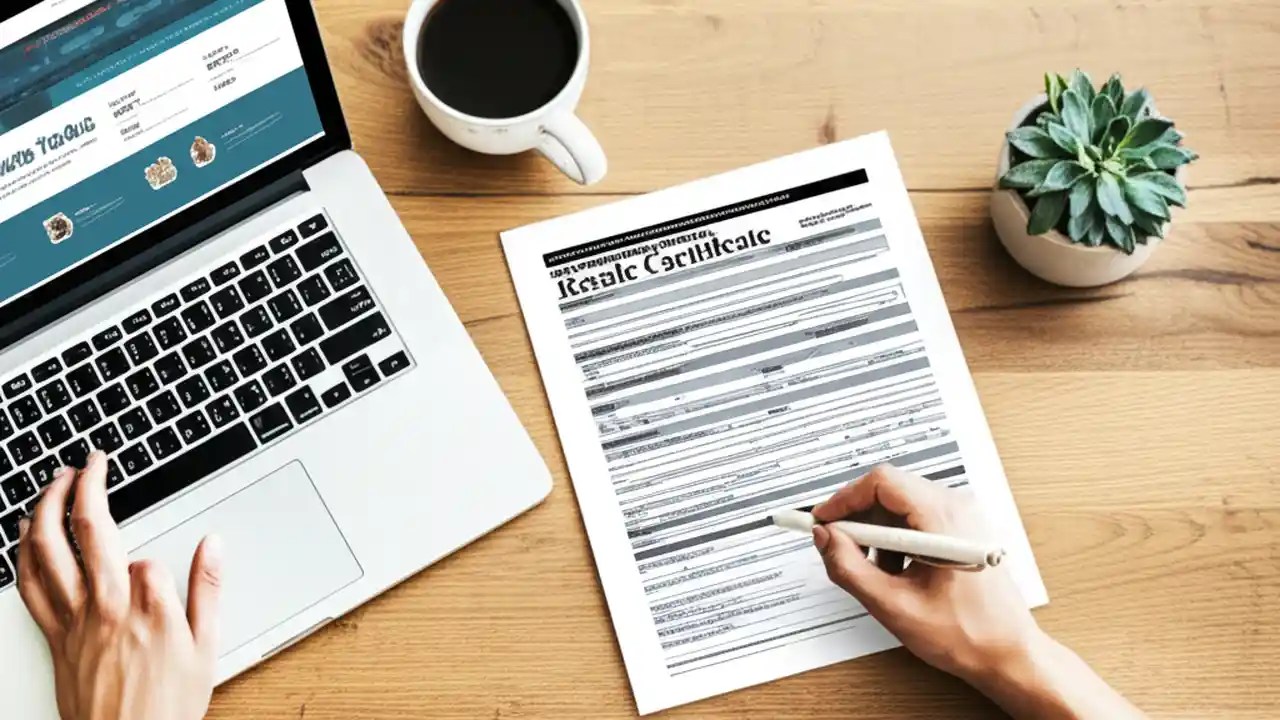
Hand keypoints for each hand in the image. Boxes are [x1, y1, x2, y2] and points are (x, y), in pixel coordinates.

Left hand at [15, 451, 222, 719]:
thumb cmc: (164, 708)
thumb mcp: (206, 649)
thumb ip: (208, 591)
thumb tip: (213, 546)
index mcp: (147, 609)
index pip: (147, 559)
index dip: (159, 562)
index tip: (167, 576)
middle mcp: (104, 607)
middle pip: (86, 528)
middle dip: (84, 484)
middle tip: (90, 463)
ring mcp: (72, 620)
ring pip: (45, 550)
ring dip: (46, 507)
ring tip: (54, 483)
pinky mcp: (52, 636)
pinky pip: (28, 585)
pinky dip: (23, 551)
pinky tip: (27, 535)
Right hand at [813, 465, 1144, 718]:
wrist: (1007, 654)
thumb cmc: (968, 635)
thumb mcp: (894, 606)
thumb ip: (850, 568)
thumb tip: (825, 539)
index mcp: (945, 520)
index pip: (882, 482)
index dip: (844, 498)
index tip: (823, 519)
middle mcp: (958, 509)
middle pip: (890, 489)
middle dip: (858, 518)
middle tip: (838, 544)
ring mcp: (963, 518)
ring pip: (901, 505)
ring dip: (877, 532)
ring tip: (874, 568)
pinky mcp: (962, 530)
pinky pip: (917, 519)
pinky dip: (896, 539)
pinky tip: (895, 571)